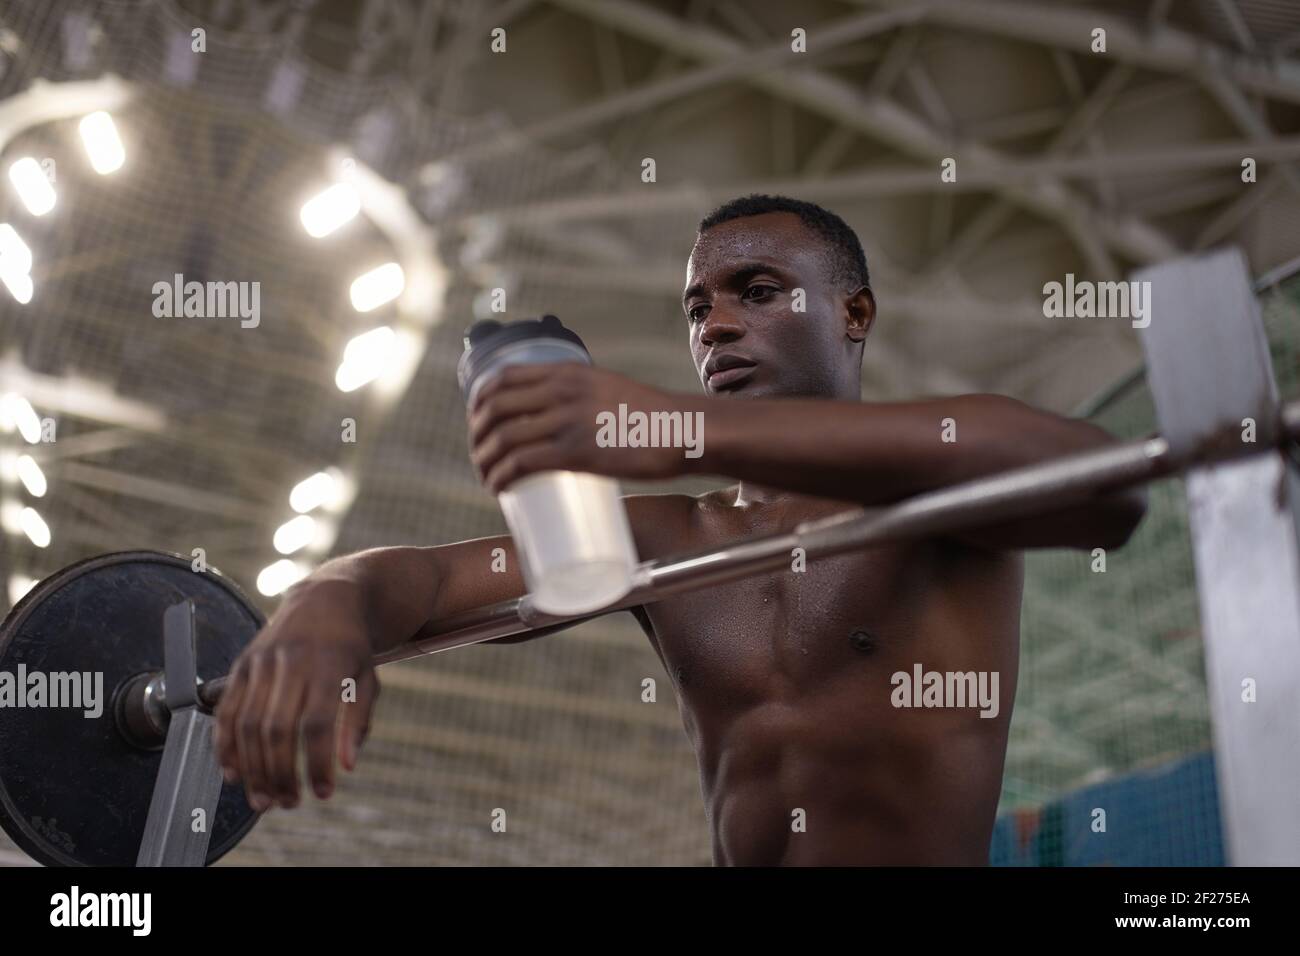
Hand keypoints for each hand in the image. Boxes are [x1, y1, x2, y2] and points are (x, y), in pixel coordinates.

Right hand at [214, 578, 379, 811]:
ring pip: (247, 724)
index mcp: (329, 664)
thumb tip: (346, 767)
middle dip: (279, 774)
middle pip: (276, 729)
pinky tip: (233, 773)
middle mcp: (292, 661)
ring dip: (252, 769)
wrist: (326, 599)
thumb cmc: (352, 647)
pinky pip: (226, 710)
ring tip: (263, 800)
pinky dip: (224, 745)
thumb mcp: (368, 679)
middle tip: (287, 803)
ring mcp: (262, 661)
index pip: (317, 724)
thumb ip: (358, 721)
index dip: (316, 764)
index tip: (322, 794)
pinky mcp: (242, 664)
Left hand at [467, 363, 694, 493]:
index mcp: (567, 372)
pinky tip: (498, 487)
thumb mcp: (607, 387)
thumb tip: (559, 420)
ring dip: (485, 461)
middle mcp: (562, 391)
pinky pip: (522, 463)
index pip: (503, 377)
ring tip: (488, 477)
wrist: (682, 430)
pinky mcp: (576, 453)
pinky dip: (502, 476)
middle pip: (495, 409)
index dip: (480, 401)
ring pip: (504, 439)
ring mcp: (568, 422)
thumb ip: (580, 396)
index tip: (478, 421)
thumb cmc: (649, 416)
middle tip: (480, 456)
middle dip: (477, 435)